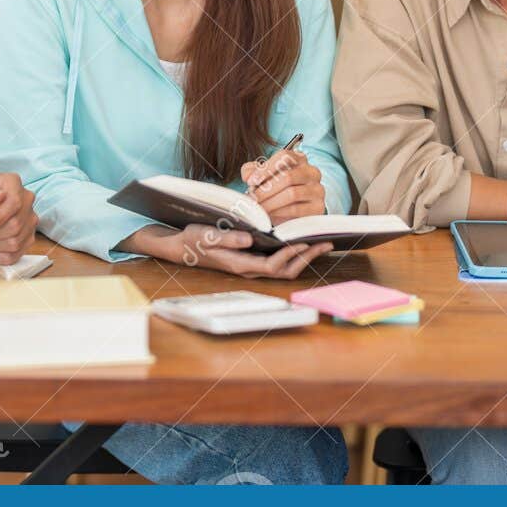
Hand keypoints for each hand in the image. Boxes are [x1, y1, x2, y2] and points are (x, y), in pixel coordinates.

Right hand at [125, 224, 332, 279]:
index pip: (274, 265)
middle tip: (325, 243)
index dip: (293, 256)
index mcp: (241, 263)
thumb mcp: (206, 236)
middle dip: (307, 258)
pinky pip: (277, 260)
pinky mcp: (250, 258)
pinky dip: (292, 252)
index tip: (308, 242)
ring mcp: (250, 264)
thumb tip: (250, 239)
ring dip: (303, 257)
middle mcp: (249, 267)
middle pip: (285, 270)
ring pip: (283, 268)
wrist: (181, 246)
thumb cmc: (193, 239)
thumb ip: (227, 239)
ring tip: (319, 242)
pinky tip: (299, 240)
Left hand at [241, 150, 326, 223]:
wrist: (294, 210)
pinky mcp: (318, 207)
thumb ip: (252, 171)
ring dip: (271, 202)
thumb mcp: (264, 176)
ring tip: (259, 206)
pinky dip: (279, 212)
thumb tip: (248, 176)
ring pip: (292, 193)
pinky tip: (270, 214)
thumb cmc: (278, 189)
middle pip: (288, 176)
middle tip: (253, 198)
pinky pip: (297, 209)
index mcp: (300, 159)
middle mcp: (312, 172)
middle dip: (266, 189)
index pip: (284, 156)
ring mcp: (317, 189)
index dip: (265, 169)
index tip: (251, 181)